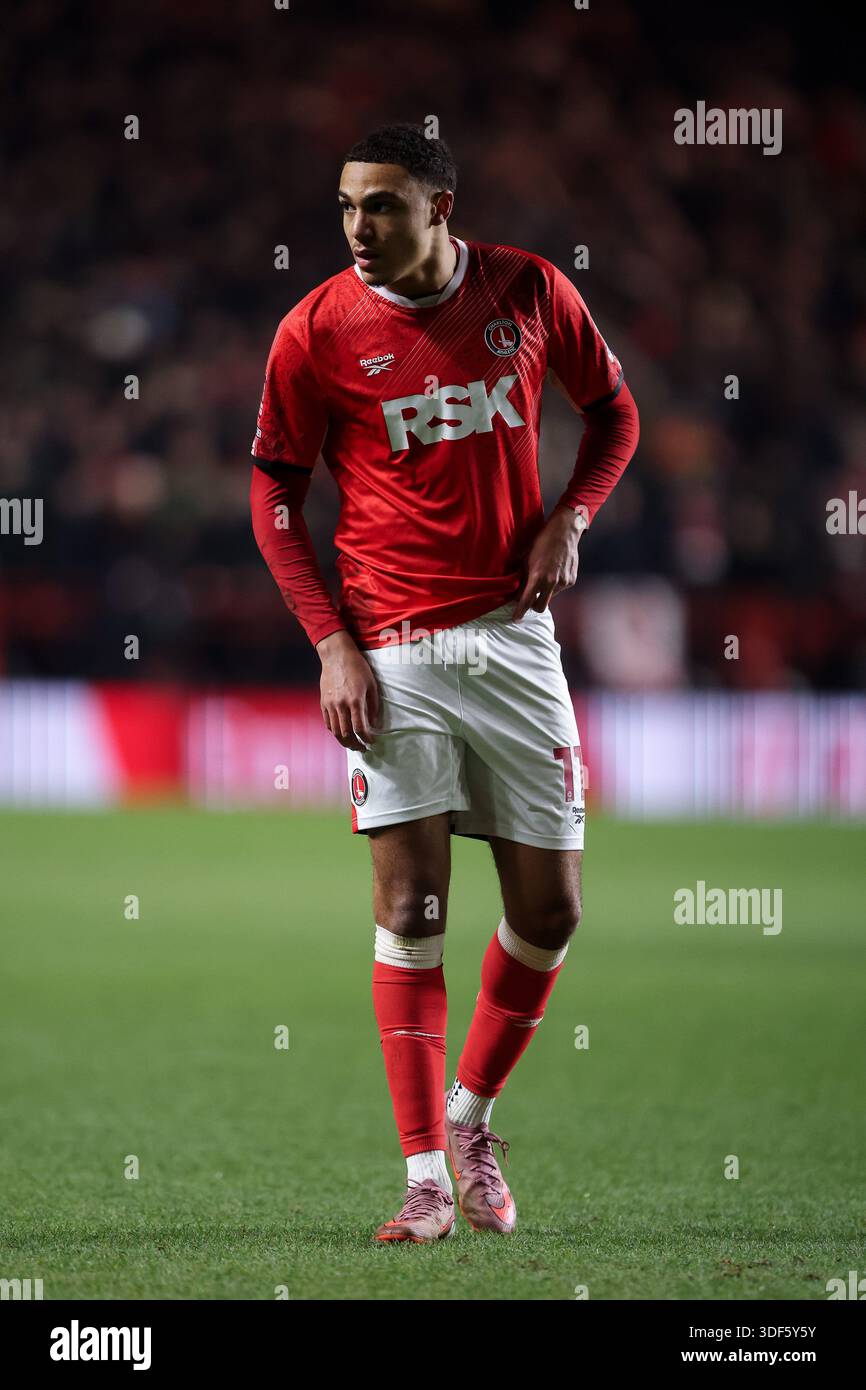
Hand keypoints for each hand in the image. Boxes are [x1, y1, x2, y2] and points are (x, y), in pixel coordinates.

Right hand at [316, 630, 379, 750]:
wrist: (336, 656)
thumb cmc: (357, 668)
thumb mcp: (372, 685)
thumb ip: (373, 706)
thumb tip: (374, 723)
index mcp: (355, 700)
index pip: (360, 727)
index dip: (366, 738)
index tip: (372, 742)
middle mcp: (341, 704)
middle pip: (346, 733)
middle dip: (355, 744)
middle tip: (362, 748)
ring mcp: (330, 704)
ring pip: (335, 731)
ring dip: (344, 742)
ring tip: (352, 745)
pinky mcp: (323, 702)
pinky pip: (328, 722)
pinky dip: (334, 732)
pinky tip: (341, 734)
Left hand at [512, 506, 586, 620]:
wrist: (564, 532)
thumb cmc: (541, 542)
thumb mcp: (526, 559)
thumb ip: (522, 578)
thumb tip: (516, 592)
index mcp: (537, 577)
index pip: (526, 601)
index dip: (520, 611)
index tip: (516, 618)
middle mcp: (551, 582)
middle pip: (540, 607)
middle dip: (533, 606)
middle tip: (529, 599)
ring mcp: (563, 582)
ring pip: (551, 597)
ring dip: (545, 592)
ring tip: (544, 576)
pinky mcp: (571, 580)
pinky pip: (560, 589)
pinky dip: (555, 585)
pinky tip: (554, 571)